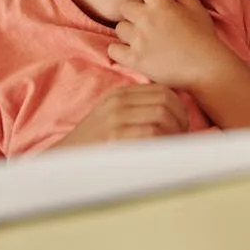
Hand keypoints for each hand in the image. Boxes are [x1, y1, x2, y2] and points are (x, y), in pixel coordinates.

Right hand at [55, 84, 190, 147]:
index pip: (162, 90)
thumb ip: (138, 110)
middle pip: (165, 100)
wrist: (66, 159)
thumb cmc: (95, 142)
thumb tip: (175, 114)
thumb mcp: (113, 116)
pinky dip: (163, 142)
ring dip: (175, 132)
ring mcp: (115, 118)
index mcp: (119, 94)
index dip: (179, 107)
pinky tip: (163, 152)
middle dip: (181, 119)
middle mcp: (118, 102)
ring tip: (175, 145)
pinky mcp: (115, 137)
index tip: (182, 123)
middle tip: (183, 135)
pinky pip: (151, 133)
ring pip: (161, 116)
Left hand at [108, 0, 236, 88]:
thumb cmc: (204, 38)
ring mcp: (139, 40)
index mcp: (161, 4)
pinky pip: (113, 50)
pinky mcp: (135, 60)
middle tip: (146, 22)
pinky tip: (129, 52)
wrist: (205, 68)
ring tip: (142, 40)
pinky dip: (119, 51)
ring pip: (120, 28)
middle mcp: (146, 19)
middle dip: (133, 12)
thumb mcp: (197, 10)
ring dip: (128, 32)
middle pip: (125, 8)